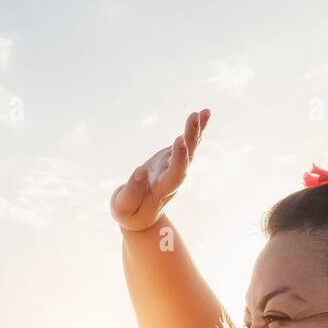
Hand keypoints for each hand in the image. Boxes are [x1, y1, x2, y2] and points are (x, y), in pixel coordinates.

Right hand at [110, 108, 209, 231]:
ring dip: (196, 131)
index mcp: (162, 190)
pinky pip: (185, 143)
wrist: (140, 215)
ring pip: (188, 149)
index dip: (179, 158)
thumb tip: (141, 170)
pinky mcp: (170, 158)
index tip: (179, 140)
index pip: (175, 175)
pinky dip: (194, 129)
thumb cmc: (129, 211)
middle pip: (186, 158)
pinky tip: (202, 113)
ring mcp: (172, 167)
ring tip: (203, 112)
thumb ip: (132, 190)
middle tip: (195, 118)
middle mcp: (172, 177)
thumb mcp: (123, 206)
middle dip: (190, 138)